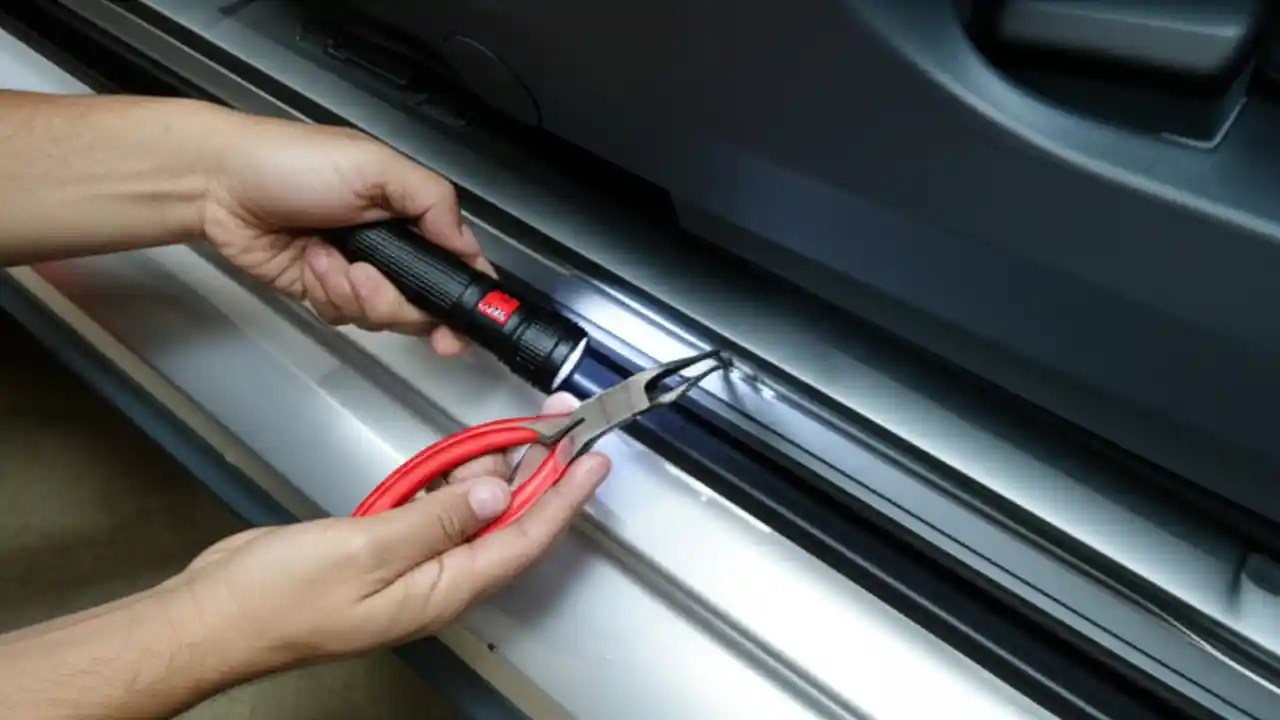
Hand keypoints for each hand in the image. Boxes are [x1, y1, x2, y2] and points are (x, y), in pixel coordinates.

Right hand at [172, 392, 608, 669]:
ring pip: (470, 511)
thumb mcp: (364, 551)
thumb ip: (434, 521)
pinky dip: (448, 480)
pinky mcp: (380, 547)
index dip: (565, 500)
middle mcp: (433, 581)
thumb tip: (495, 497)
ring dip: (493, 471)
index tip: (593, 463)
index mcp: (440, 590)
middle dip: (541, 475)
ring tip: (520, 432)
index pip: (523, 540)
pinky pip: (432, 510)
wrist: (213, 615)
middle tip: (565, 428)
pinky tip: (459, 457)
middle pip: (506, 523)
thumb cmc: (277, 601)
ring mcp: (408, 565)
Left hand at [201, 112, 487, 355]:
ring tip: (322, 258)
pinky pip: (344, 318)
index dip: (467, 302)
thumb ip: (431, 200)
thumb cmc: (297, 163)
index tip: (459, 331)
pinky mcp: (326, 292)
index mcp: (413, 215)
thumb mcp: (375, 166)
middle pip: (423, 305)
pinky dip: (326, 295)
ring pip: (382, 317)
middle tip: (363, 276)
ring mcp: (360, 274)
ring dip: (351, 294)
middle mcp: (394, 249)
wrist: (221, 184)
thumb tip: (468, 247)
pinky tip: (308, 264)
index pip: (459, 264)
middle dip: (394, 301)